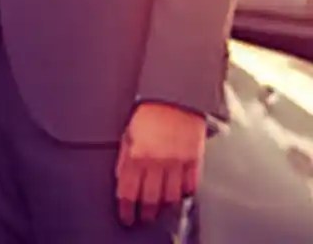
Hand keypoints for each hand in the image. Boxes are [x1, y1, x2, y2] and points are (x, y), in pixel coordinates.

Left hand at [115, 102, 205, 225]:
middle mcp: (157, 162)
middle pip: (150, 199)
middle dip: (145, 213)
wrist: (175, 97)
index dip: (126, 208)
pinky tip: (179, 194)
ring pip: (171, 197)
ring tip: (160, 209)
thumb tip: (121, 178)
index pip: (128, 191)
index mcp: (137, 155)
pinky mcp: (194, 160)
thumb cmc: (149, 112)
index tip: (126, 216)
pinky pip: (191, 185)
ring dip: (164, 206)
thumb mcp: (127, 133)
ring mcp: (177, 162)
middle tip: (143, 218)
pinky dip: (184, 193)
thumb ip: (124, 158)